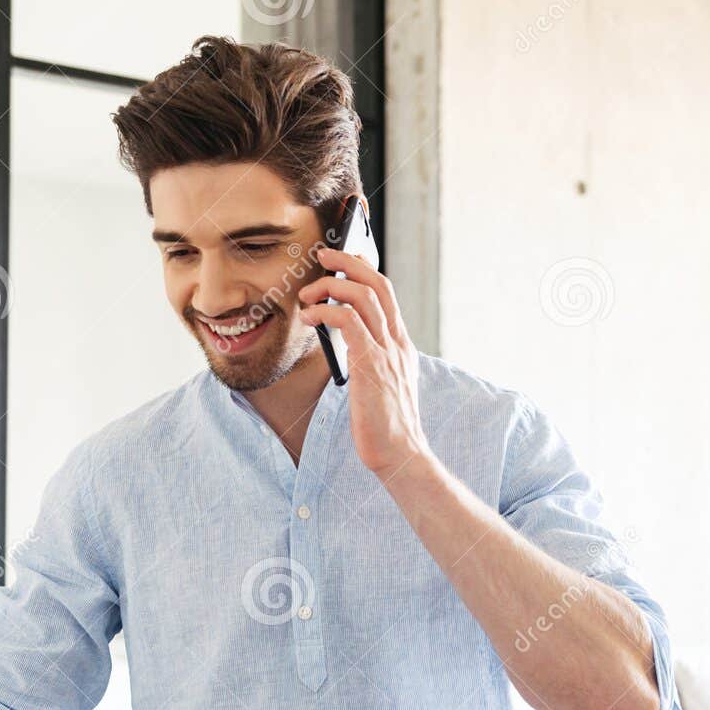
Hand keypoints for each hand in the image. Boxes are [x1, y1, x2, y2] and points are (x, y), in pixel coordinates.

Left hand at [298, 248, 431, 476]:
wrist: (401, 454)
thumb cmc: (386, 425)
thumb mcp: (384, 383)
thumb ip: (372, 359)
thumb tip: (346, 343)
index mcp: (402, 345)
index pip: (386, 292)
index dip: (363, 269)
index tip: (341, 260)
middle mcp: (397, 342)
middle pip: (377, 283)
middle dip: (347, 261)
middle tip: (322, 255)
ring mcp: (387, 352)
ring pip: (362, 296)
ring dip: (330, 286)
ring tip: (307, 296)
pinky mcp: (371, 365)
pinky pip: (348, 321)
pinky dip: (325, 312)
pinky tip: (308, 318)